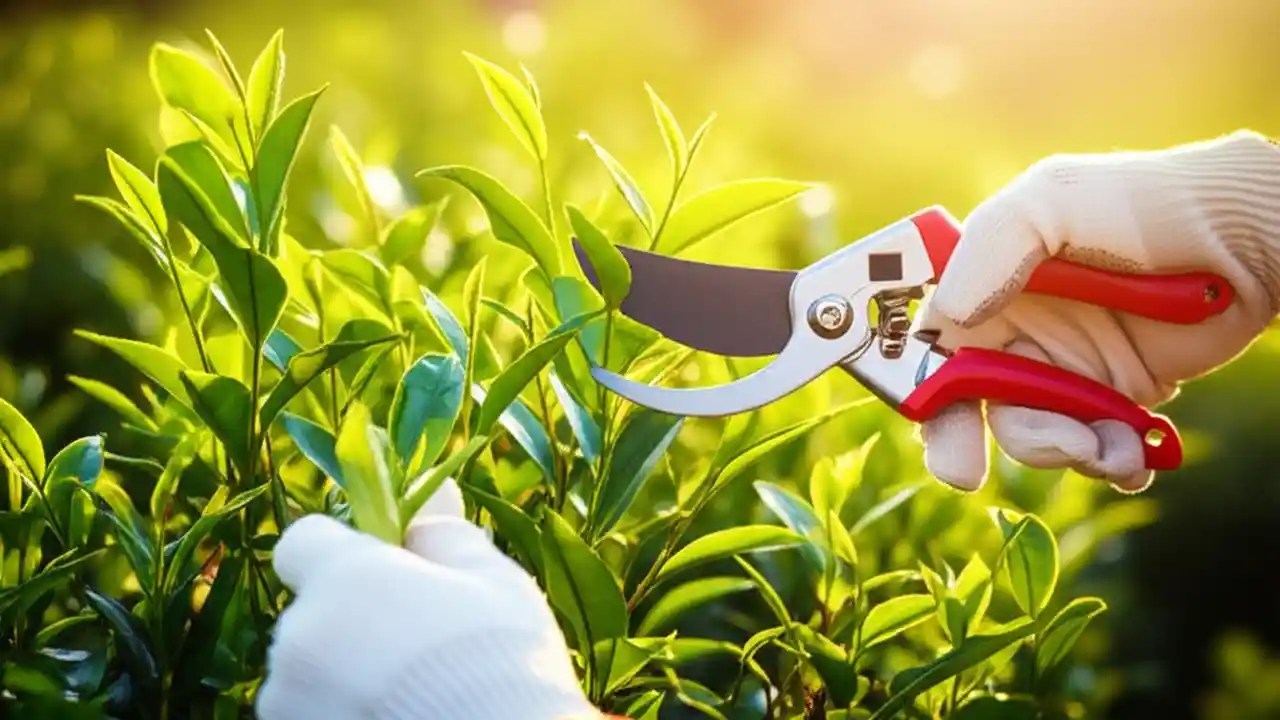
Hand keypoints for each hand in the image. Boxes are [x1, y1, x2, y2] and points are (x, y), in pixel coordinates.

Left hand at [257, 480, 596, 719]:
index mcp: (343, 579)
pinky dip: (345, 711)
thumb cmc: (502, 664)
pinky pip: (314, 711)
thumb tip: (431, 494)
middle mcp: (298, 639)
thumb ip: (445, 534)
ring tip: (414, 694)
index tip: (386, 572)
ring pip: (310, 672)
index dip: (341, 552)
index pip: (302, 541)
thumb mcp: (492, 582)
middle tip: (419, 643)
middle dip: (352, 621)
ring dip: (346, 675)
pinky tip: (402, 718)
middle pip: (311, 613)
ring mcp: (288, 702)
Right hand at [918, 130, 1279, 491]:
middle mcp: (1018, 331)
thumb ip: (991, 248)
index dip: (924, 397)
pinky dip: (1111, 463)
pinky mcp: (1118, 397)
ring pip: (1036, 436)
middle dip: (968, 444)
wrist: (1245, 239)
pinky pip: (1097, 449)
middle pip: (972, 406)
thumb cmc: (1142, 203)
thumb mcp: (1051, 201)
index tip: (937, 434)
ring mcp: (1067, 368)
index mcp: (985, 286)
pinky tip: (1134, 456)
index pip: (931, 349)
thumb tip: (950, 313)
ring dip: (1064, 452)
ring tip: (1108, 447)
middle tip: (968, 475)